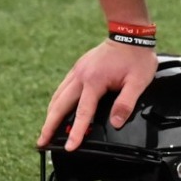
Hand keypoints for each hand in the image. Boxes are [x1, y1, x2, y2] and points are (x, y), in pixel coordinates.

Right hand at [37, 39, 157, 150]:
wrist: (130, 34)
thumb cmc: (136, 57)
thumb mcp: (138, 82)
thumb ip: (126, 103)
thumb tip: (115, 123)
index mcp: (94, 80)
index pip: (83, 112)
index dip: (76, 132)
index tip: (69, 147)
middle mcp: (81, 75)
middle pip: (60, 105)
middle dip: (49, 125)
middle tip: (41, 142)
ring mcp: (77, 71)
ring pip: (58, 96)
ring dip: (50, 114)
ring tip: (45, 130)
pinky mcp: (78, 68)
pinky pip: (62, 88)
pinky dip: (56, 102)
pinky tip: (55, 110)